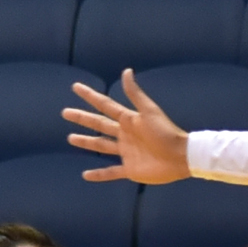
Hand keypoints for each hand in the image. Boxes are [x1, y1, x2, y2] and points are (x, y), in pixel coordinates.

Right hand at [64, 69, 190, 183]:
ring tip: (71, 138)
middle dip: (82, 118)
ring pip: (101, 146)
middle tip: (65, 112)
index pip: (104, 105)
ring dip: (86, 142)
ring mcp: (126, 153)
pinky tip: (86, 175)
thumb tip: (126, 71)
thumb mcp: (149, 111)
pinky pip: (111, 172)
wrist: (181, 157)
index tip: (76, 87)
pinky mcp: (130, 170)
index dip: (90, 96)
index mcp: (128, 120)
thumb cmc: (166, 133)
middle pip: (99, 124)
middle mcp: (124, 135)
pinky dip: (99, 175)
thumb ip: (135, 94)